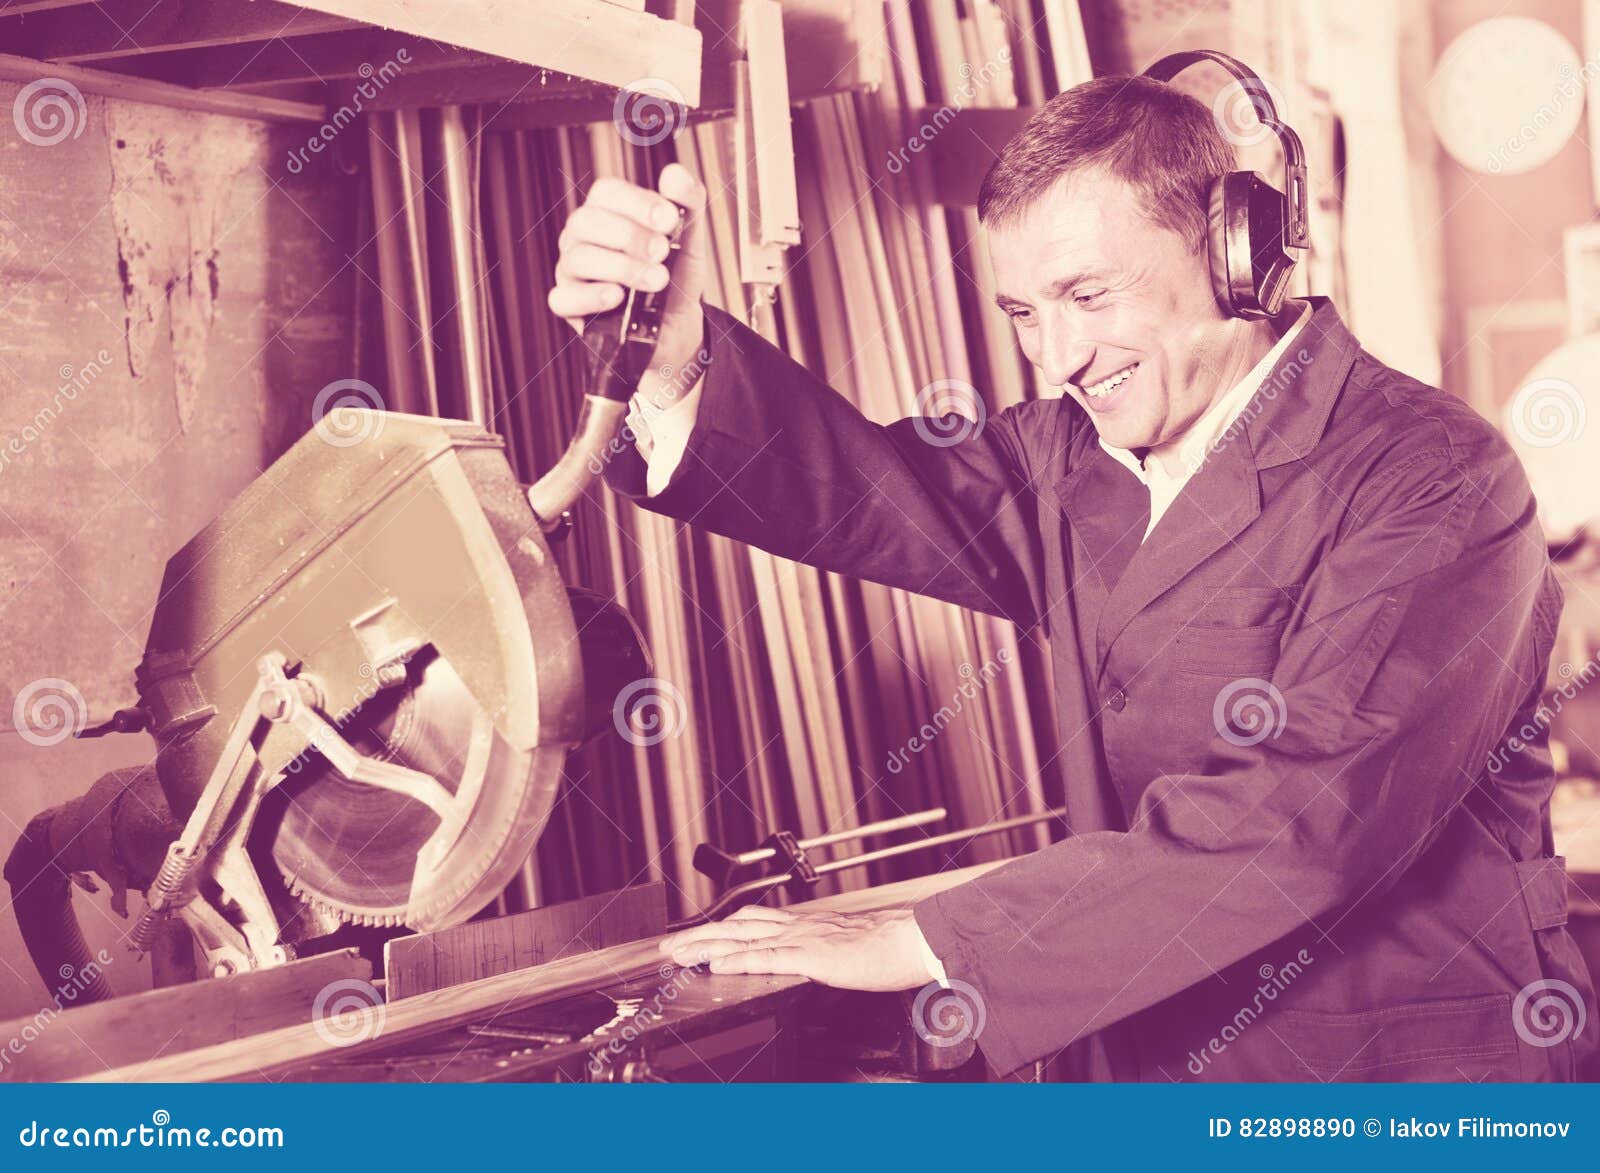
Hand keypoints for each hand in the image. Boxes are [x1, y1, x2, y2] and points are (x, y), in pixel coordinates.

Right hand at [548, 162, 708, 388]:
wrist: (677, 324)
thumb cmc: (675, 275)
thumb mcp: (690, 238)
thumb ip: (688, 203)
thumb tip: (674, 174)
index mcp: (608, 212)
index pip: (607, 192)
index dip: (637, 202)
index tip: (669, 219)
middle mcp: (583, 236)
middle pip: (587, 222)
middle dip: (629, 236)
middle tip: (663, 252)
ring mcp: (572, 270)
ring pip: (579, 258)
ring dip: (621, 267)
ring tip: (656, 279)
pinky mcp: (569, 304)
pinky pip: (564, 297)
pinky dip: (591, 297)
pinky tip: (618, 297)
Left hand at [659, 904, 937, 991]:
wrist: (919, 938)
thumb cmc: (895, 944)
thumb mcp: (852, 945)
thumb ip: (829, 951)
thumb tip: (820, 961)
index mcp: (809, 924)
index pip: (754, 920)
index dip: (723, 926)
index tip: (698, 934)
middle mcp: (800, 926)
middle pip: (738, 926)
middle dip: (700, 936)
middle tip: (668, 947)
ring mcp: (805, 940)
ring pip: (744, 938)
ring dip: (706, 945)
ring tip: (678, 955)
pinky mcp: (813, 957)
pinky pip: (768, 958)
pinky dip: (739, 959)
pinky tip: (718, 965)